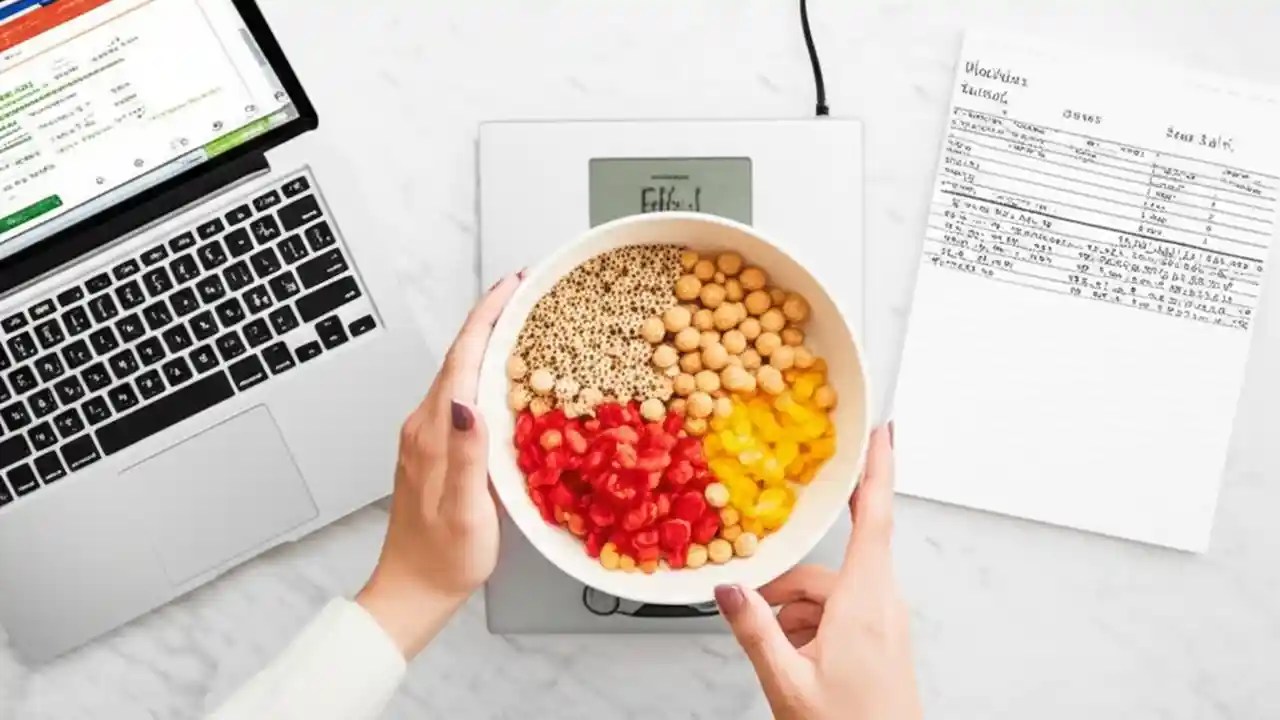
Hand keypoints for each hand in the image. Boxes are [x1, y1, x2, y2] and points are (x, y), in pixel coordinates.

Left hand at [356, 273, 520, 658]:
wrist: (413, 590)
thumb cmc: (445, 558)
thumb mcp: (465, 509)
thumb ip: (467, 454)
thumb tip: (468, 402)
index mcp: (435, 434)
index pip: (461, 359)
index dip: (487, 317)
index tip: (512, 285)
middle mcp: (426, 427)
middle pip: (459, 357)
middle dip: (491, 318)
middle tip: (526, 291)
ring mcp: (427, 437)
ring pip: (459, 373)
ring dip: (487, 342)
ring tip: (521, 321)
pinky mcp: (434, 449)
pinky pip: (459, 395)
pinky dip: (482, 372)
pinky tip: (502, 375)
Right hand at [717, 425, 922, 719]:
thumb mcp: (789, 684)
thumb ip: (755, 633)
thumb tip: (729, 590)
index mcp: (865, 602)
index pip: (875, 517)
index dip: (879, 468)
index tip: (885, 430)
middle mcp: (882, 605)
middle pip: (830, 565)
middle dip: (791, 582)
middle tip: (761, 600)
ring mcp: (885, 623)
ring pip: (831, 592)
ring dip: (797, 611)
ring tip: (777, 651)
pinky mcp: (882, 639)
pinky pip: (840, 612)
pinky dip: (811, 625)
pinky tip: (793, 656)